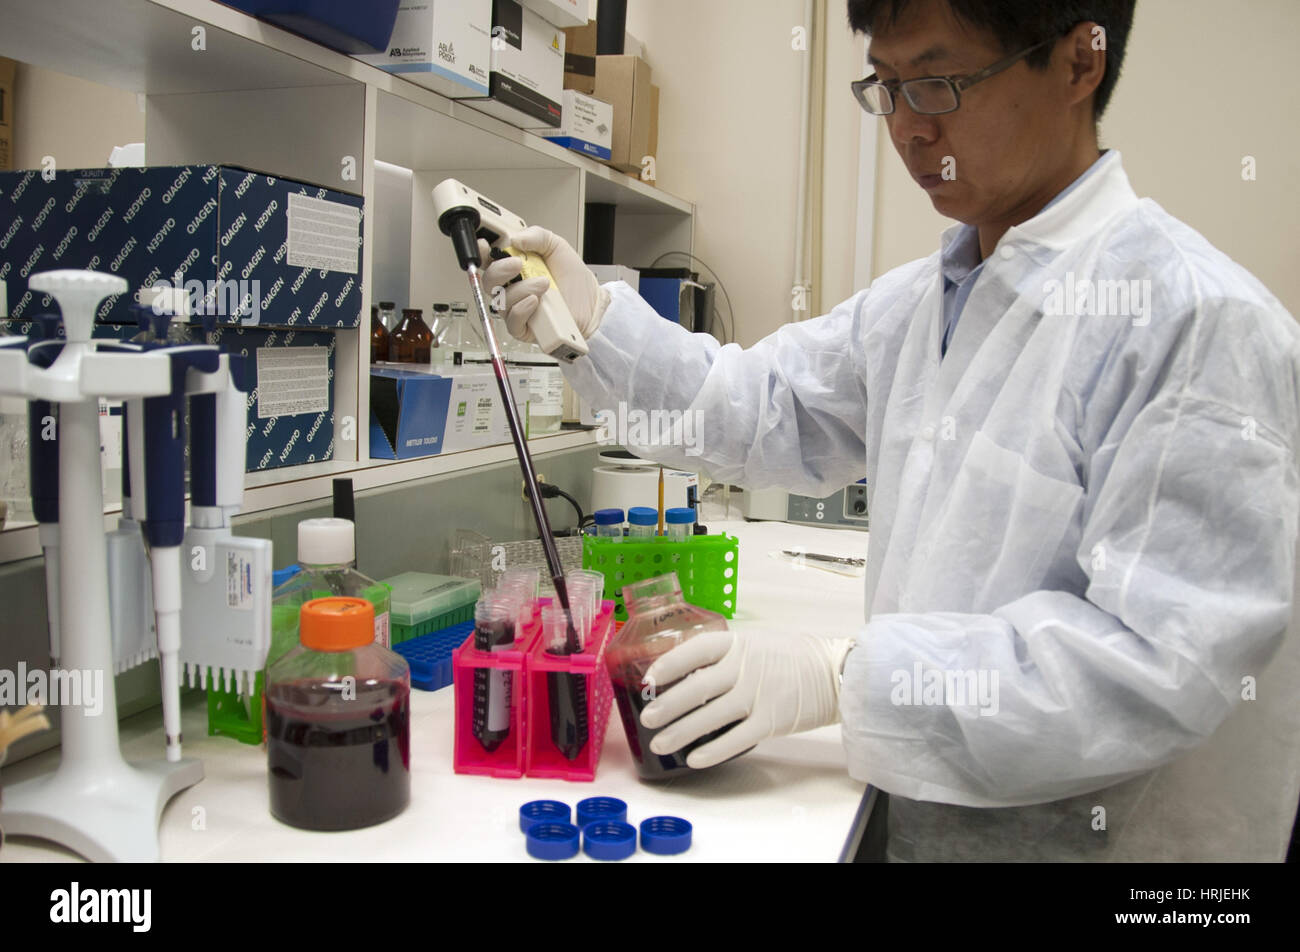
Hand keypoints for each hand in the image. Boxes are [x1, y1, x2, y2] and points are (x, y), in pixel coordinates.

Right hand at [478, 226, 609, 343]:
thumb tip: (515, 238)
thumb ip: (537, 236)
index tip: (485, 246)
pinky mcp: (524, 328)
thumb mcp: (557, 246)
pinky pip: (512, 322)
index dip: (481, 253)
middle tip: (518, 263)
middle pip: (489, 281)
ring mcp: (517, 308)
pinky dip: (521, 309)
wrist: (592, 303)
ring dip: (522, 289)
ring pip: (501, 301)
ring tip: (544, 284)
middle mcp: (512, 288)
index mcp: (515, 267)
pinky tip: (535, 301)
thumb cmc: (574, 279)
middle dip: (500, 270)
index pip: (488, 260)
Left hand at [639, 630, 853, 767]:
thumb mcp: (756, 643)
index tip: (650, 678)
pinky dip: (712, 751)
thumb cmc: (791, 657)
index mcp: (738, 643)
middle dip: (667, 705)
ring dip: (680, 732)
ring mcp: (758, 695)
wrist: (834, 673)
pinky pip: (735, 740)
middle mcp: (745, 667)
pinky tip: (694, 759)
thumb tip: (686, 674)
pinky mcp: (771, 721)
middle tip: (648, 719)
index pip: (696, 649)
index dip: (669, 663)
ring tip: (661, 743)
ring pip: (709, 716)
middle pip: (696, 687)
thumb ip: (725, 655)